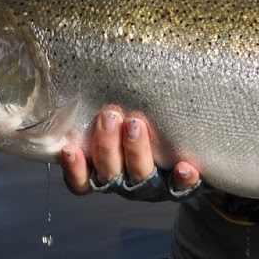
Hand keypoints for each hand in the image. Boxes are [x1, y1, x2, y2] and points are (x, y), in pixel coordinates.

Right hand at [59, 104, 200, 196]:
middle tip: (109, 115)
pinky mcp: (181, 186)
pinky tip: (184, 167)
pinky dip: (181, 180)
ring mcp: (152, 186)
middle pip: (109, 173)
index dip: (74, 170)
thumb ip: (102, 109)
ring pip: (139, 175)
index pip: (82, 181)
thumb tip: (84, 70)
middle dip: (106, 145)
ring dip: (135, 151)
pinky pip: (181, 188)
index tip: (70, 149)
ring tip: (135, 123)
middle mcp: (125, 182)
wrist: (189, 155)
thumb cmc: (140, 125)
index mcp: (105, 171)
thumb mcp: (118, 120)